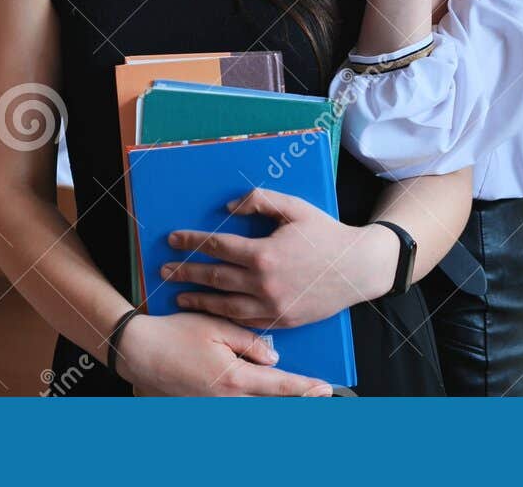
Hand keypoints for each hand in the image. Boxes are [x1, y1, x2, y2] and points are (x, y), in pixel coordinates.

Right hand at [115, 311, 331, 396]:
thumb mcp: (216, 328)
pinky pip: (234, 409)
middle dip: (295, 401)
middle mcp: (227, 400)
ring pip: (253, 410)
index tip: (325, 389)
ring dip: (272, 402)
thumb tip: (273, 358)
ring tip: (294, 396)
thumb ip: (250, 342)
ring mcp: (214, 408)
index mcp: (234, 378)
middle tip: (317, 394)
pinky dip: (250, 404)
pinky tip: (258, 397)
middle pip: (271, 405)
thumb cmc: (173, 334)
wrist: (137, 352)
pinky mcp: (203, 410)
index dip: (305, 388)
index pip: (279, 385)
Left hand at [163, 188, 397, 329]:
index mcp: (264, 254)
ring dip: (199, 301)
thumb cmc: (325, 234)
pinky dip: (225, 317)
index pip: (217, 247)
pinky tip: (212, 312)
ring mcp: (272, 306)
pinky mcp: (282, 321)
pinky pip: (246, 321)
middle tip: (164, 270)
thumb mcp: (294, 208)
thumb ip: (260, 201)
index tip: (173, 239)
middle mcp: (264, 284)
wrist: (358, 268)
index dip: (192, 242)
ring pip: (225, 305)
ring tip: (180, 297)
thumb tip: (229, 206)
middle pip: (214, 278)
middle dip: (186, 273)